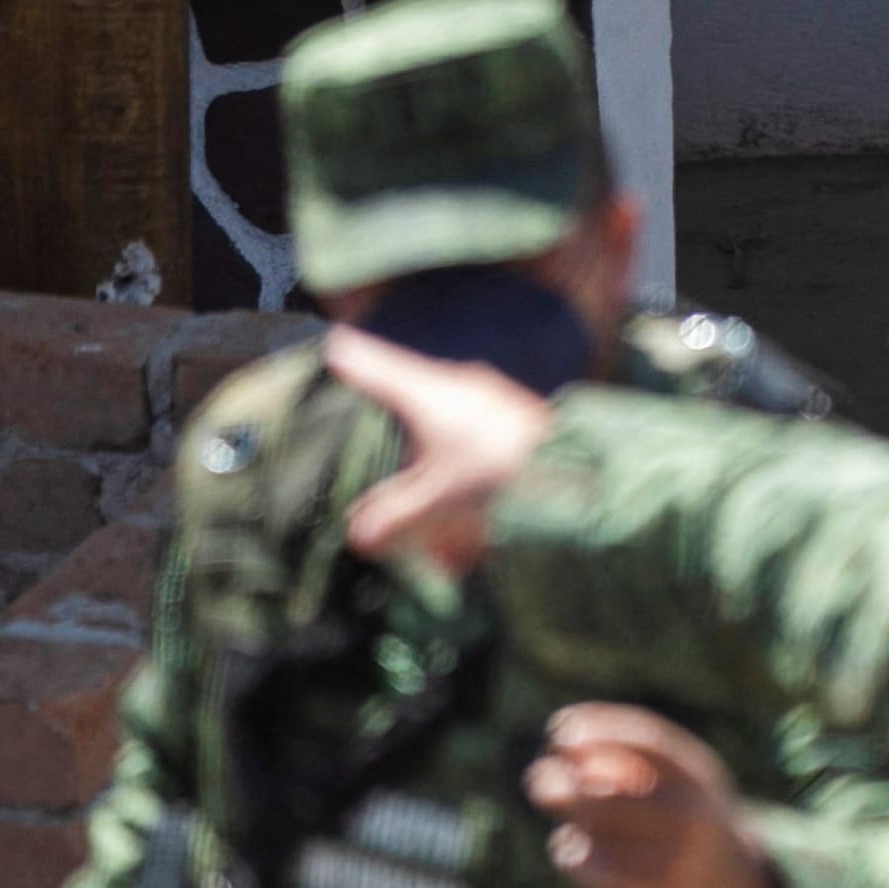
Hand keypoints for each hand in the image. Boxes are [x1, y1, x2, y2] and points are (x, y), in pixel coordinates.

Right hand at [326, 329, 560, 577]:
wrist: (576, 463)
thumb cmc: (502, 470)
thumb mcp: (440, 496)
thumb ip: (394, 512)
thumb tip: (355, 533)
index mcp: (424, 389)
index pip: (366, 359)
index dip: (336, 357)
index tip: (312, 353)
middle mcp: (447, 378)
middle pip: (392, 369)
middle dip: (365, 381)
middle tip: (335, 392)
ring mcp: (475, 386)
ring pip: (421, 384)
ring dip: (399, 399)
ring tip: (375, 421)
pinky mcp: (495, 401)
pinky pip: (446, 398)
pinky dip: (426, 411)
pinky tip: (425, 438)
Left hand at [525, 704, 778, 887]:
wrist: (738, 881)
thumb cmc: (688, 813)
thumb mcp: (678, 775)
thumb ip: (630, 754)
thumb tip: (560, 739)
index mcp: (696, 772)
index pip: (647, 741)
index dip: (598, 730)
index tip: (559, 731)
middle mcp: (691, 811)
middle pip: (609, 794)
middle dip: (563, 783)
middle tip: (538, 779)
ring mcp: (677, 855)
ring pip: (600, 834)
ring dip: (571, 822)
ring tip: (568, 825)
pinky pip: (599, 872)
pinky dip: (573, 857)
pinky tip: (573, 850)